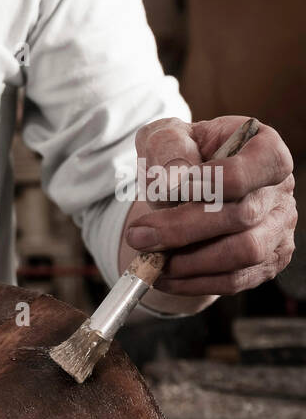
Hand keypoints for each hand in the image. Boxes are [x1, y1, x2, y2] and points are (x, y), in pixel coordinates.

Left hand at [125, 116, 295, 296]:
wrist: (185, 185)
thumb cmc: (180, 154)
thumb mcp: (166, 136)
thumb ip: (167, 147)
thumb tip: (173, 182)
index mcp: (262, 146)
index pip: (248, 169)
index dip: (211, 182)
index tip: (168, 190)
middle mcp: (279, 189)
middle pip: (242, 215)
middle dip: (184, 229)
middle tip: (139, 236)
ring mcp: (278, 227)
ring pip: (244, 253)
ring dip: (191, 262)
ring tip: (151, 259)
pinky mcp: (268, 261)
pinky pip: (236, 280)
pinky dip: (195, 282)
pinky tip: (164, 276)